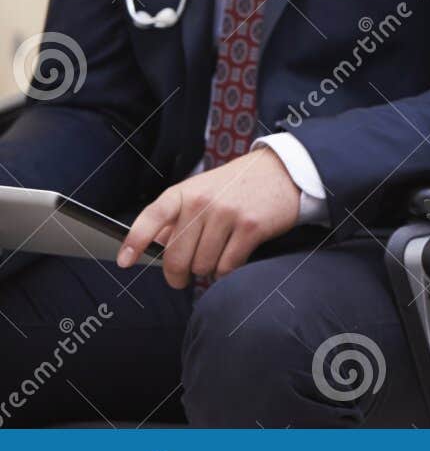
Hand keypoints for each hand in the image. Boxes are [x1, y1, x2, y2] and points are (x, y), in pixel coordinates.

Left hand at [118, 149, 301, 287]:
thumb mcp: (203, 191)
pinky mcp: (251, 227)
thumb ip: (178, 217)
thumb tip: (157, 246)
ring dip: (207, 270)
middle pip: (176, 257)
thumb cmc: (239, 185)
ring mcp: (228, 214)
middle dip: (177, 275)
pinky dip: (227, 270)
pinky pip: (227, 266)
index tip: (124, 262)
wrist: (284, 171)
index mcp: (186, 191)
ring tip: (217, 257)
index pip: (152, 217)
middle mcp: (204, 202)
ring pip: (202, 265)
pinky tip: (233, 257)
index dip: (134, 241)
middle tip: (182, 279)